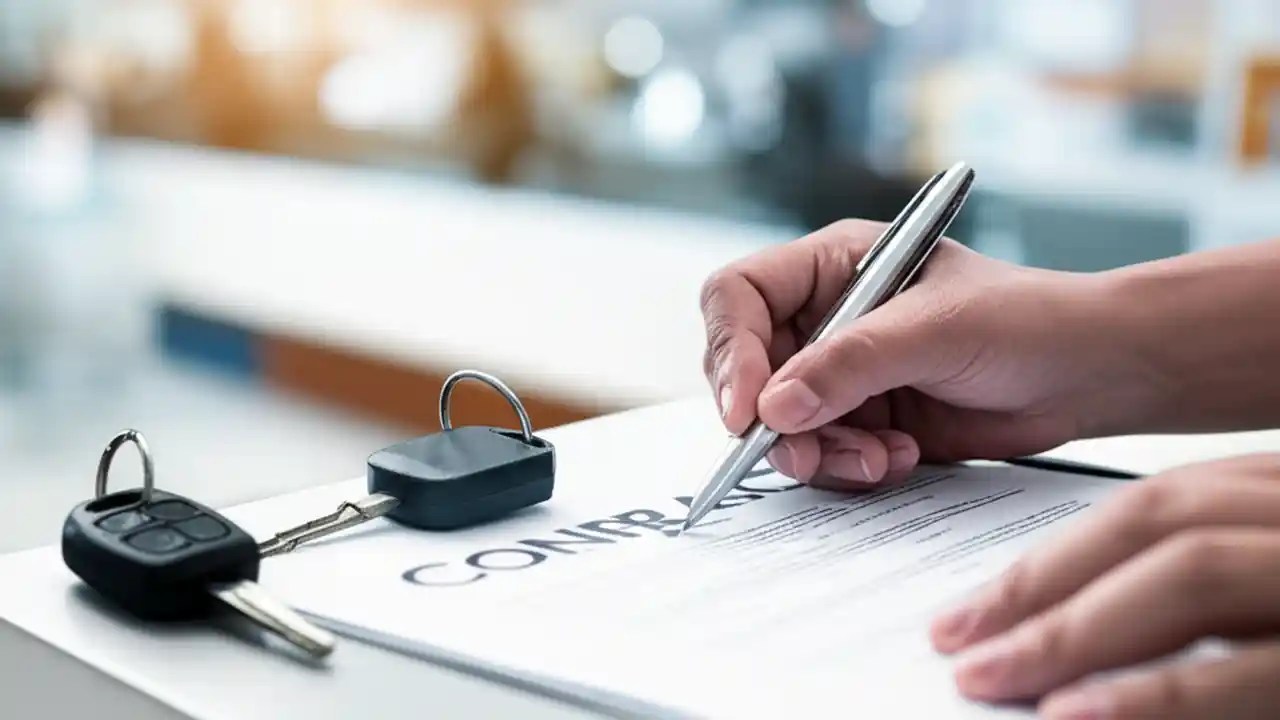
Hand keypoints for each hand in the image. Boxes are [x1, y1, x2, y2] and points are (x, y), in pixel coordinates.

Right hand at [700, 219, 1142, 486]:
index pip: (740, 297)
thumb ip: (850, 365)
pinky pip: (821, 454)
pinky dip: (849, 466)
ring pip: (780, 424)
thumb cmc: (1027, 320)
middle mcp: (825, 317)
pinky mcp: (862, 421)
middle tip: (806, 451)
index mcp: (831, 265)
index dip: (733, 352)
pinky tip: (900, 456)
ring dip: (819, 452)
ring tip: (877, 456)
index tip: (748, 410)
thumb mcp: (936, 330)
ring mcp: (841, 374)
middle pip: (748, 371)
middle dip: (774, 418)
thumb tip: (772, 408)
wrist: (1089, 375)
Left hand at [930, 453, 1279, 718]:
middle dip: (1040, 585)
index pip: (1151, 509)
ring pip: (1189, 574)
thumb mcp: (1263, 595)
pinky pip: (1247, 670)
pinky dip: (1154, 694)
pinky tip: (1071, 714)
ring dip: (1073, 630)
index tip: (968, 610)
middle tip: (953, 639)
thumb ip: (1175, 607)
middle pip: (1154, 527)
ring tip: (987, 676)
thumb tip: (1055, 643)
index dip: (1050, 560)